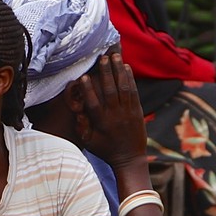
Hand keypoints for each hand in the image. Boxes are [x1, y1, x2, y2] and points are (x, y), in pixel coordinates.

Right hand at [68, 51, 147, 168]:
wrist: (130, 159)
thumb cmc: (106, 150)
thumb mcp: (90, 143)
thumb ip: (82, 127)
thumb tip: (78, 111)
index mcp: (102, 123)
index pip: (93, 103)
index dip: (88, 90)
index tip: (83, 77)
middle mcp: (115, 116)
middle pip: (110, 91)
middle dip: (106, 73)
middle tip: (102, 57)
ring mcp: (128, 112)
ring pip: (124, 88)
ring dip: (119, 71)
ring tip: (115, 56)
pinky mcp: (137, 111)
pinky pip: (134, 92)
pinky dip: (130, 79)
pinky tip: (126, 67)